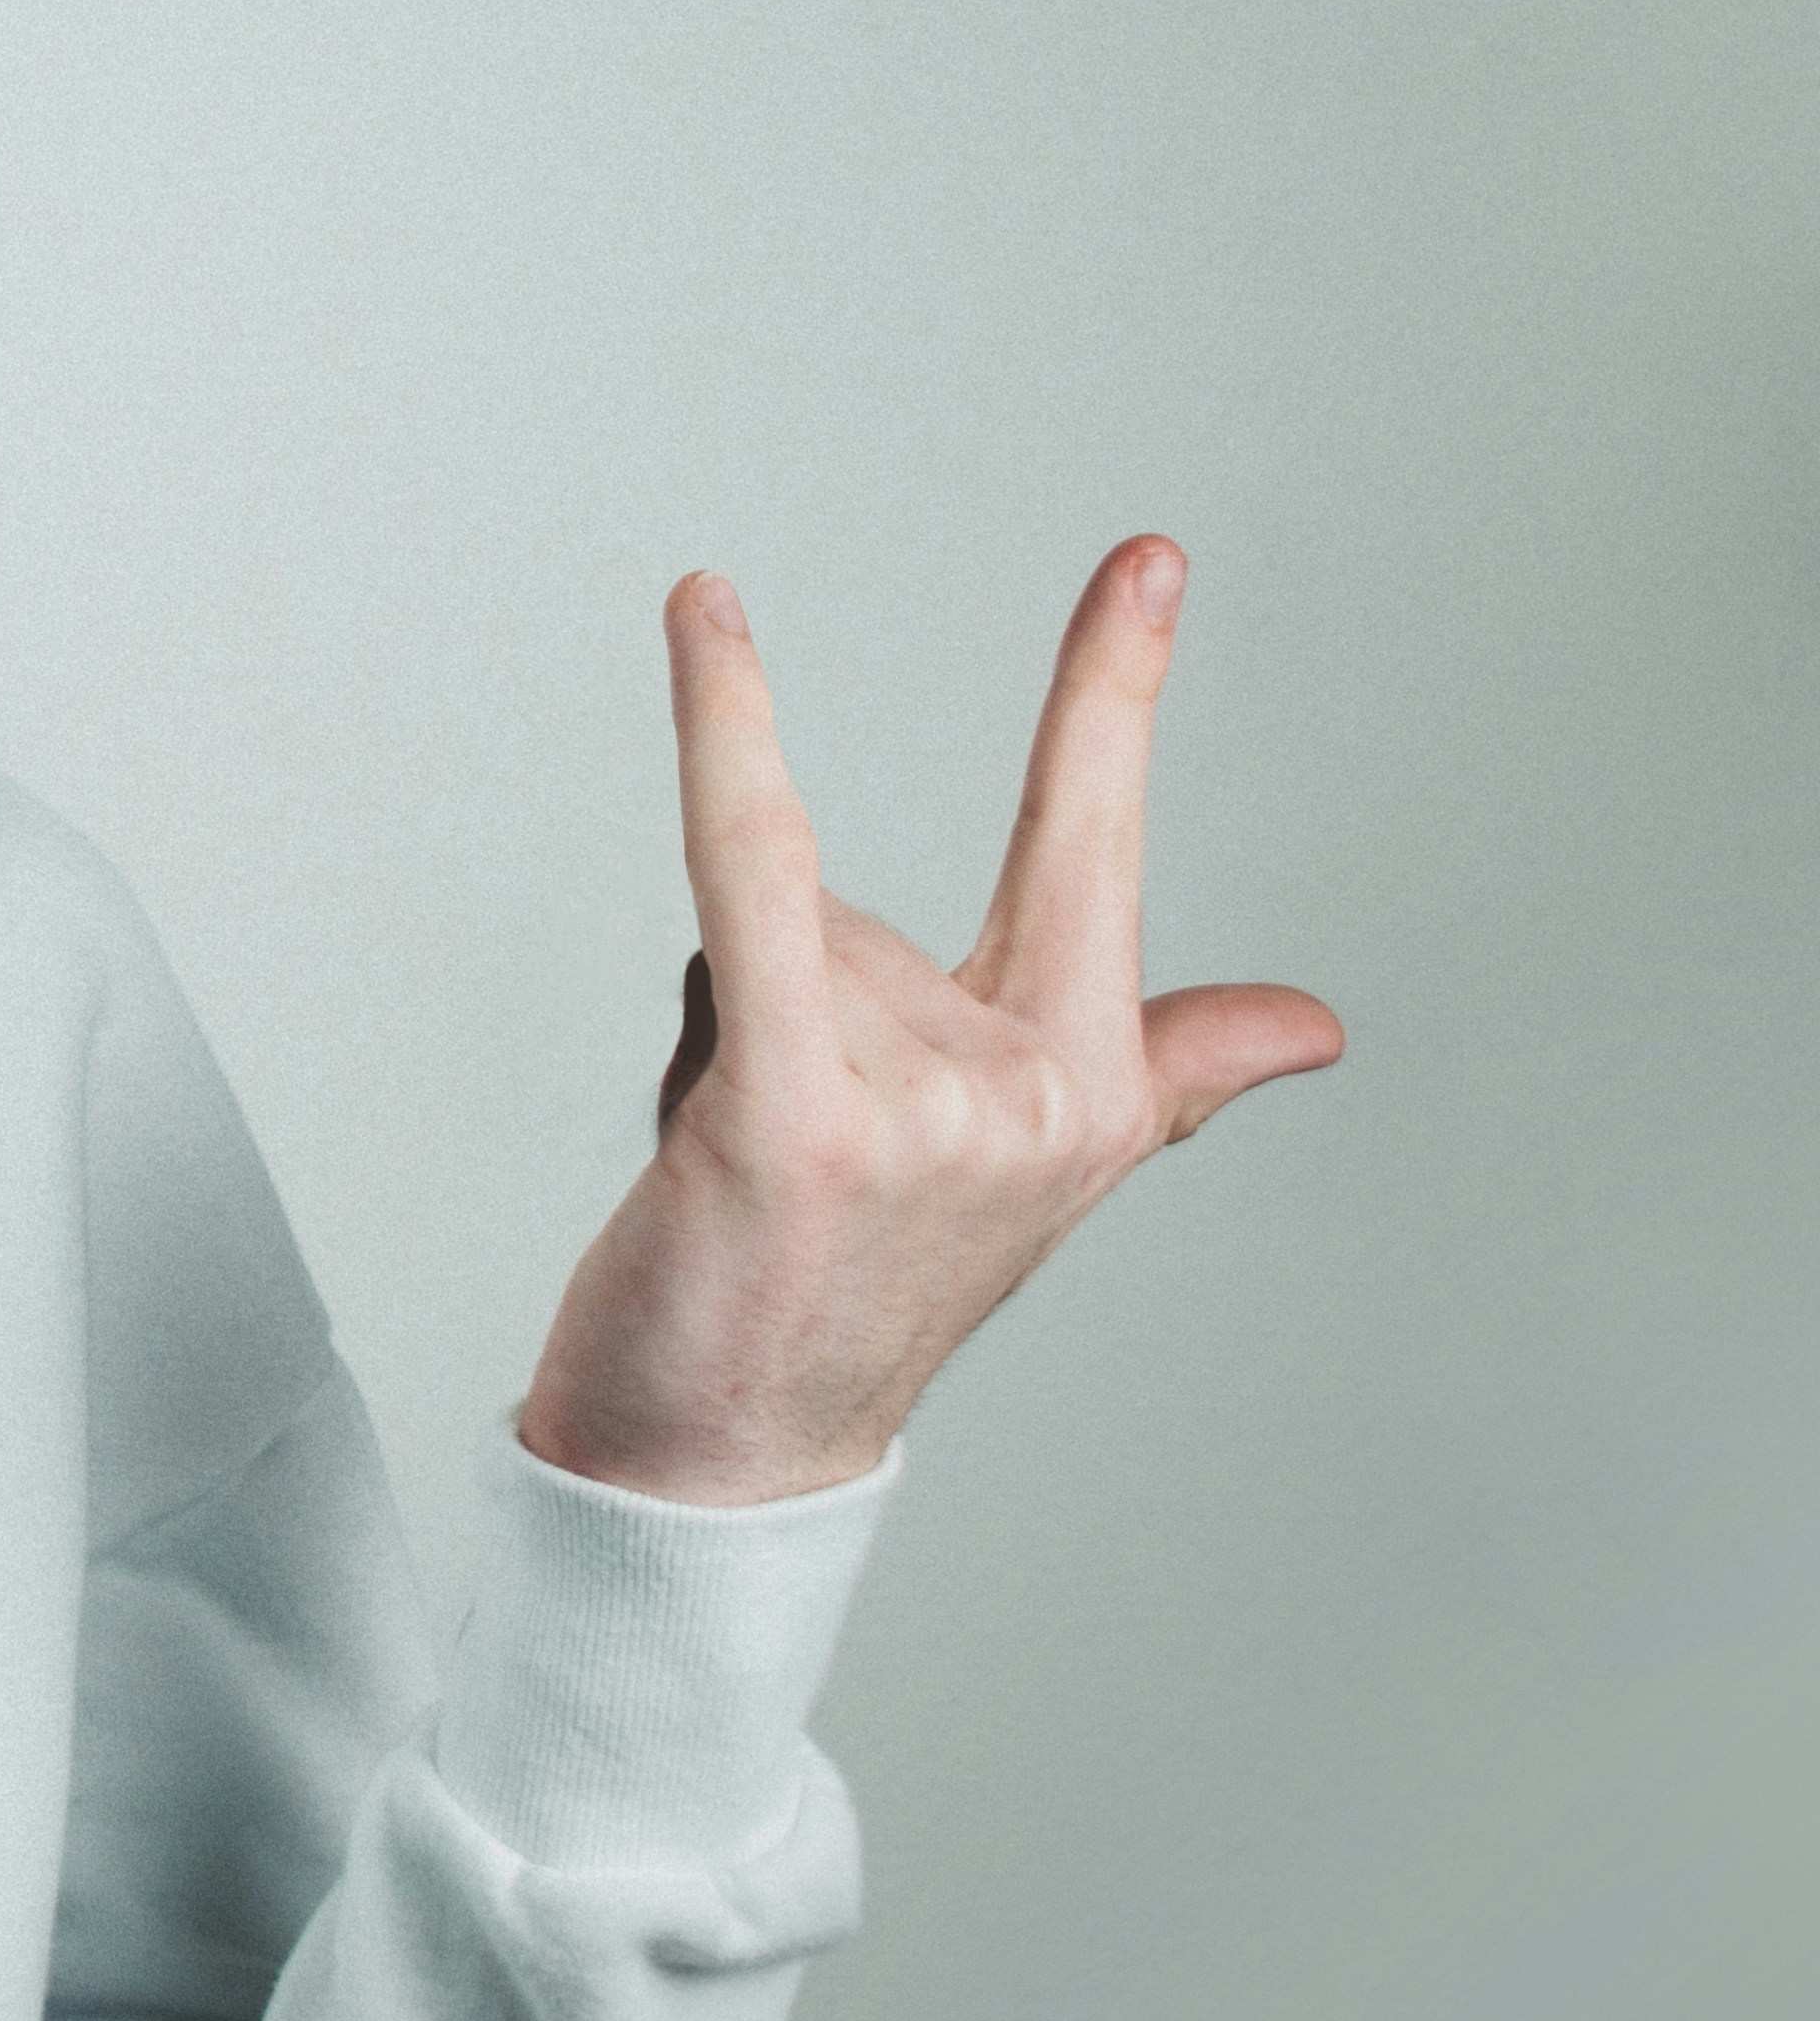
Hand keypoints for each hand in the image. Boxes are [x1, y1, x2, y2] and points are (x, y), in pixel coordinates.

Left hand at [514, 537, 1341, 1507]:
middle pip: (851, 921)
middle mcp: (1032, 1095)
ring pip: (759, 946)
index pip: (1105, 847)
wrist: (720, 1464)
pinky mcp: (800, 1117)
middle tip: (788, 1169)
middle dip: (789, 991)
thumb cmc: (846, 1298)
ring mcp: (928, 1111)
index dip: (1115, 689)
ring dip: (708, 1042)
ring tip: (725, 1182)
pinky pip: (752, 874)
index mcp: (1094, 1089)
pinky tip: (711, 619)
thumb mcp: (1027, 1178)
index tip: (1147, 556)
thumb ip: (1166, 1075)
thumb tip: (1312, 1022)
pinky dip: (730, 738)